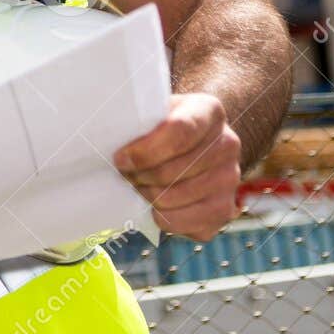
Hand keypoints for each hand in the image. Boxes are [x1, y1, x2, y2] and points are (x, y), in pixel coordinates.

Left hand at [115, 93, 241, 240]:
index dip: (145, 150)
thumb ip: (138, 119)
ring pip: (174, 199)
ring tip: (139, 184)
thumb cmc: (161, 125)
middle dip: (139, 176)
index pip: (180, 132)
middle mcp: (228, 144)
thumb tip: (102, 132)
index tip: (120, 158)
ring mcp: (230, 180)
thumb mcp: (153, 110)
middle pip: (173, 171)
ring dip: (147, 195)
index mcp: (210, 112)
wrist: (192, 141)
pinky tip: (155, 202)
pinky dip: (161, 217)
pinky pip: (183, 223)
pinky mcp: (224, 210)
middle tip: (124, 173)